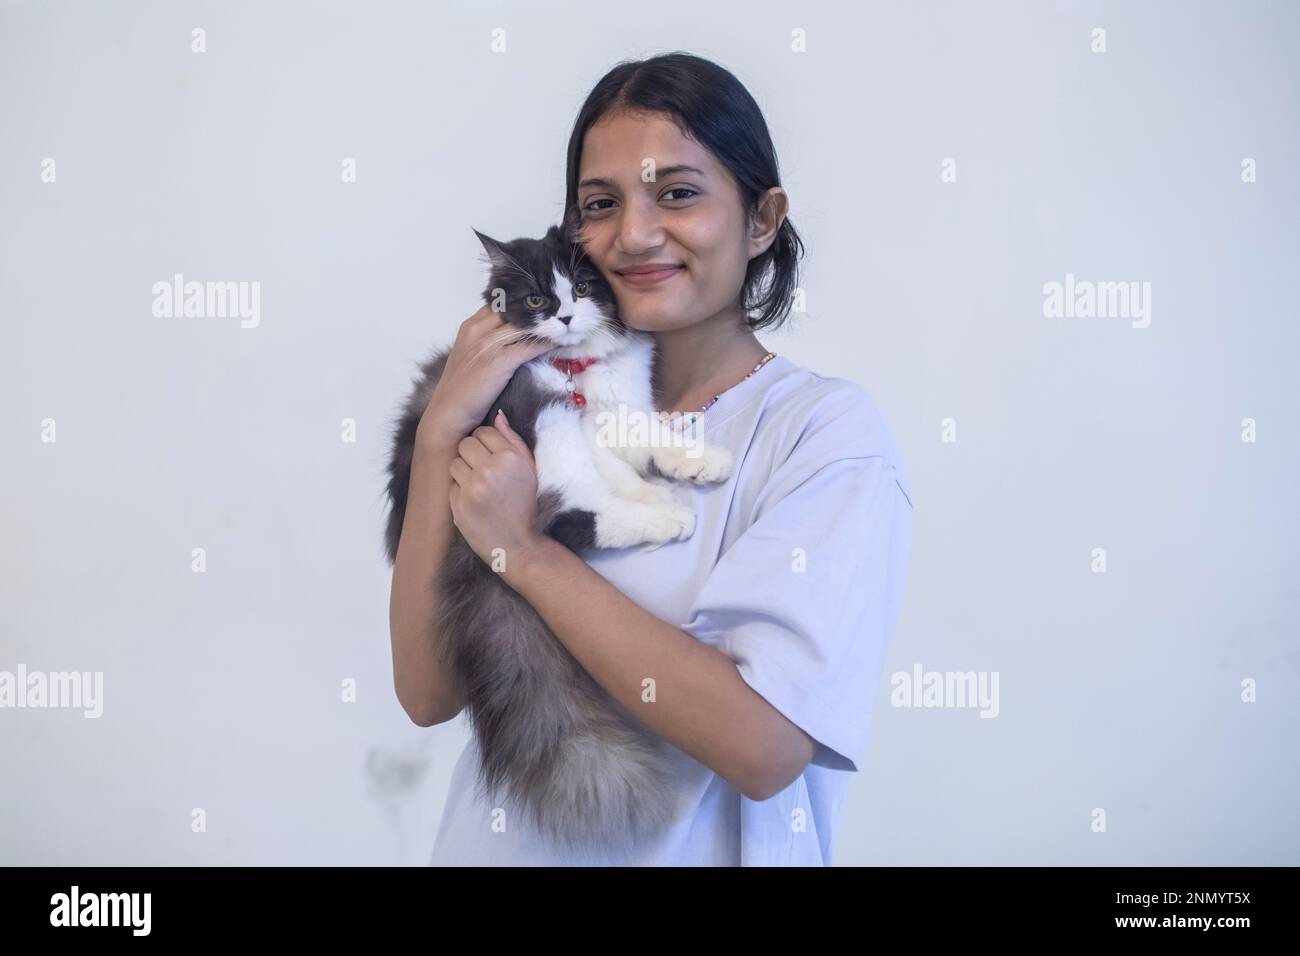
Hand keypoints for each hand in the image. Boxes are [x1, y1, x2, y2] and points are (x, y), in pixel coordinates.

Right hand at [418, 305, 555, 448]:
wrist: (448, 414)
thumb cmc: (462, 390)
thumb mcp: (470, 356)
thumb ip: (488, 341)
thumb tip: (516, 334)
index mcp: (470, 326)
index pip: (501, 302)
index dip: (523, 302)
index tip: (544, 305)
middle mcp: (477, 330)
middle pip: (514, 308)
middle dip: (538, 309)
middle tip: (561, 311)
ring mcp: (486, 345)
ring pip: (524, 324)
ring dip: (547, 324)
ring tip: (566, 325)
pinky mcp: (498, 362)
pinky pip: (530, 346)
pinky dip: (547, 344)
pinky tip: (560, 343)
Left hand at [448, 410, 544, 571]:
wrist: (520, 546)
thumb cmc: (527, 506)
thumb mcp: (530, 470)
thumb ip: (513, 440)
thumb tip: (497, 416)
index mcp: (510, 458)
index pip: (483, 431)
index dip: (487, 443)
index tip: (494, 457)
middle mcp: (490, 471)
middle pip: (465, 444)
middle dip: (472, 454)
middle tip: (485, 471)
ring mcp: (472, 489)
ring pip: (454, 462)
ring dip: (464, 472)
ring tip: (480, 486)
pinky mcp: (458, 506)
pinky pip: (451, 485)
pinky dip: (460, 491)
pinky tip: (475, 502)